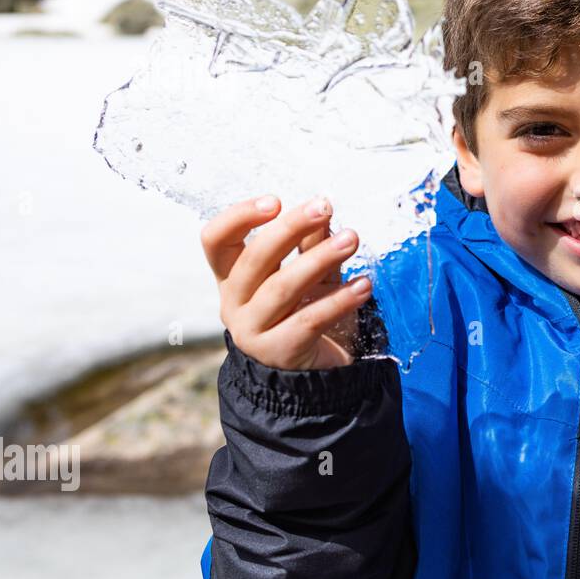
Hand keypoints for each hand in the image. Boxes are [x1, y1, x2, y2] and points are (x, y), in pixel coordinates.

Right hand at [201, 194, 371, 369]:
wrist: (313, 377)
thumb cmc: (305, 314)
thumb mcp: (309, 275)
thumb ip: (311, 245)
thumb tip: (322, 210)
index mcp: (232, 278)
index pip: (216, 241)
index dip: (238, 217)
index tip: (275, 201)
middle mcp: (234, 303)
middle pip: (254, 259)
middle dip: (290, 228)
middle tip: (323, 206)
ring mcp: (252, 331)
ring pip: (282, 288)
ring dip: (320, 259)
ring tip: (352, 239)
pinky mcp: (279, 353)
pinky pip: (309, 321)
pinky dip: (338, 301)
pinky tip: (363, 285)